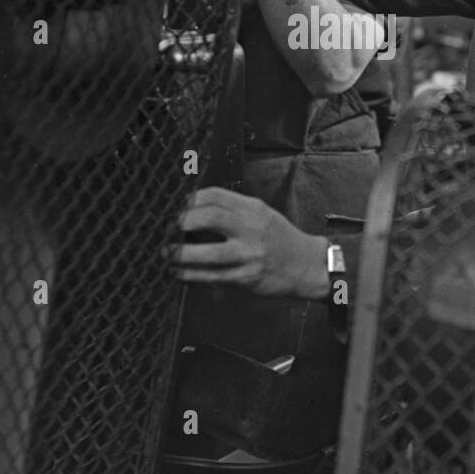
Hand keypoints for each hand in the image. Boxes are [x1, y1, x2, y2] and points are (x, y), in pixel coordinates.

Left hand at [167, 187, 329, 298]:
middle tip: (170, 227)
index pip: (217, 195)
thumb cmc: (280, 239)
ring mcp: (249, 255)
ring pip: (208, 253)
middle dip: (184, 222)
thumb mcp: (262, 215)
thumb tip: (194, 211)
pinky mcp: (246, 278)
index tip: (180, 206)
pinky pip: (212, 276)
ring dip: (181, 254)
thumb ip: (234, 211)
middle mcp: (252, 229)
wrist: (307, 266)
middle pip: (211, 217)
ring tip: (167, 253)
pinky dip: (190, 274)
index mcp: (254, 209)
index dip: (192, 199)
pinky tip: (179, 272)